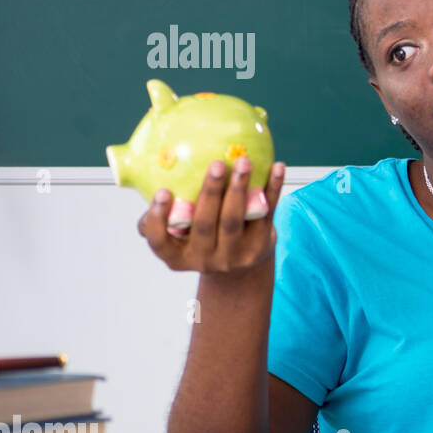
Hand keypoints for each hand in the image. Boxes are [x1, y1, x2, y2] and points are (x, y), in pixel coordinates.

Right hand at [138, 157, 285, 274]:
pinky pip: (267, 214)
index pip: (160, 242)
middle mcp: (205, 259)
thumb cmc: (201, 239)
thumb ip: (167, 215)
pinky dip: (273, 189)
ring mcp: (234, 256)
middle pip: (205, 225)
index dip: (158, 219)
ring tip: (244, 162)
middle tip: (217, 164)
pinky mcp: (260, 246)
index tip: (163, 192)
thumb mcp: (178, 235)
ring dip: (240, 188)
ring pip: (235, 219)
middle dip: (210, 193)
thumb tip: (154, 178)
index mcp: (177, 256)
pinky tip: (277, 167)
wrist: (240, 271)